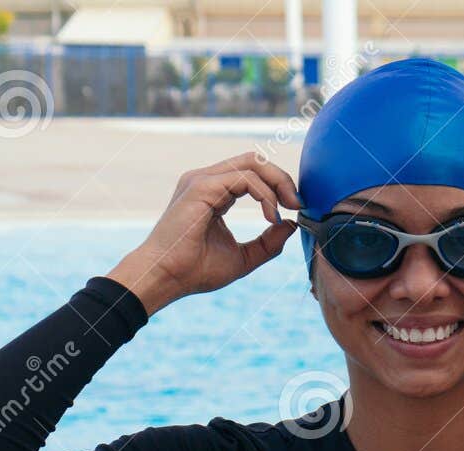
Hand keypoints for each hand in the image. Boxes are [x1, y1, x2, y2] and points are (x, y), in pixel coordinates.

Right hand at [105, 152, 299, 316]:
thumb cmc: (197, 270)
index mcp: (215, 193)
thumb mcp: (244, 257)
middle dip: (282, 178)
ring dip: (277, 184)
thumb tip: (291, 225)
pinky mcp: (201, 187)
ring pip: (252, 162)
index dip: (278, 185)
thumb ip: (268, 242)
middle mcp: (207, 181)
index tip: (294, 210)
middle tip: (296, 204)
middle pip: (254, 160)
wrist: (167, 277)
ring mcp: (202, 181)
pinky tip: (269, 217)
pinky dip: (264, 195)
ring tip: (283, 212)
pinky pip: (244, 178)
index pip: (253, 173)